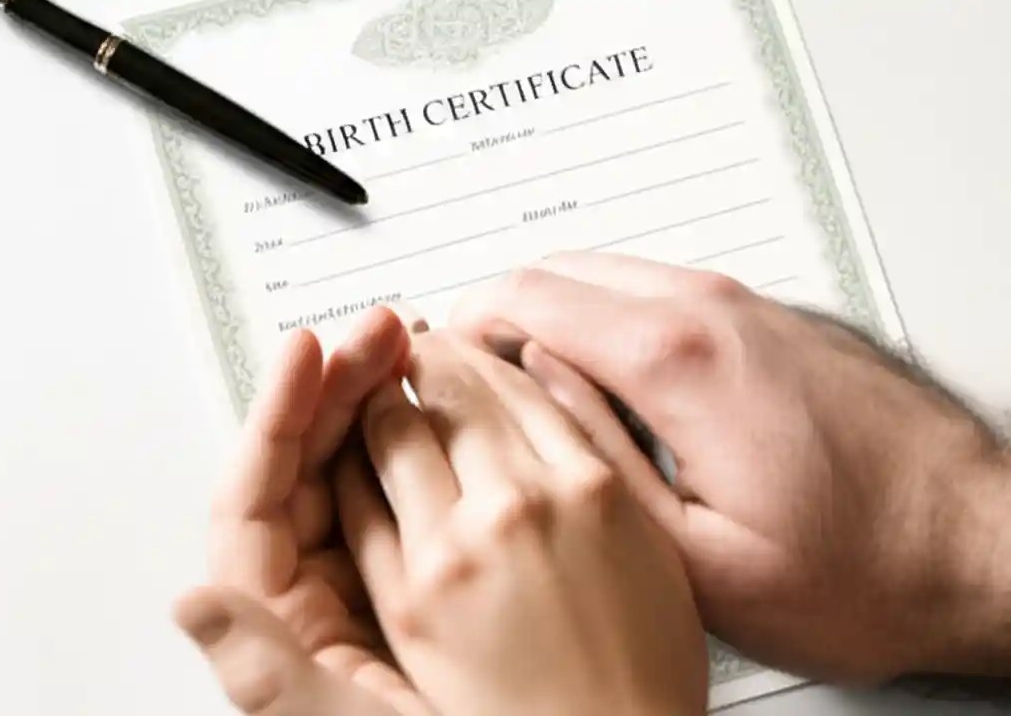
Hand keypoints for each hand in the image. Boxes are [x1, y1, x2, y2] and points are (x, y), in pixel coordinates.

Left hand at [175, 308, 428, 714]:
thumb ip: (264, 669)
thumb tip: (189, 601)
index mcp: (274, 607)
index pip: (255, 493)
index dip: (277, 416)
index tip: (306, 351)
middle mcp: (305, 573)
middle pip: (304, 459)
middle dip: (338, 386)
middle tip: (383, 329)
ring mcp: (357, 559)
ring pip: (352, 458)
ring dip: (376, 395)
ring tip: (412, 341)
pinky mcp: (408, 557)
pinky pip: (399, 479)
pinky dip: (414, 433)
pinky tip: (440, 395)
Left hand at [335, 330, 707, 715]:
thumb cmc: (639, 666)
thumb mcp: (655, 549)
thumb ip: (603, 460)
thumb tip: (546, 390)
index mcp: (589, 486)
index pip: (512, 383)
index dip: (476, 354)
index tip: (462, 343)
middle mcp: (521, 507)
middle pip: (450, 393)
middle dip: (421, 361)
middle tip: (411, 347)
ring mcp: (457, 550)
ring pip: (394, 432)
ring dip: (380, 400)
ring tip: (379, 390)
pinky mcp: (409, 597)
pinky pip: (364, 503)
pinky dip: (356, 469)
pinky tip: (360, 460)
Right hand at [448, 253, 1010, 683]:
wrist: (975, 543)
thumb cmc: (862, 567)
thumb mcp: (695, 557)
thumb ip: (595, 460)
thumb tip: (533, 393)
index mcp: (680, 359)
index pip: (526, 295)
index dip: (460, 328)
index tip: (435, 365)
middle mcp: (712, 308)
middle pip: (559, 268)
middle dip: (497, 314)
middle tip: (470, 378)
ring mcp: (745, 305)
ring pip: (608, 274)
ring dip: (553, 316)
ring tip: (530, 391)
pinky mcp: (768, 318)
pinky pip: (658, 294)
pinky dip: (609, 322)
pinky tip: (607, 389)